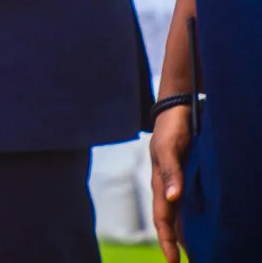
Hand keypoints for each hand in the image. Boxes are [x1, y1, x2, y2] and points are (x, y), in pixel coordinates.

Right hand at [150, 102, 189, 261]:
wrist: (176, 107)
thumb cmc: (172, 127)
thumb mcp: (169, 147)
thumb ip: (170, 172)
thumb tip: (172, 199)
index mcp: (159, 182)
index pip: (162, 218)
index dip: (166, 240)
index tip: (173, 260)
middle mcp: (166, 186)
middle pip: (166, 221)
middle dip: (170, 244)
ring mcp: (174, 182)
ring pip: (175, 214)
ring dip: (179, 234)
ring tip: (186, 253)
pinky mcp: (183, 176)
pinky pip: (184, 204)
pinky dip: (187, 219)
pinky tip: (195, 226)